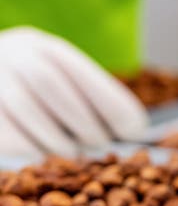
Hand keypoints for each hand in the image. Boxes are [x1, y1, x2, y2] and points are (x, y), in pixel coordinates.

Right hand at [0, 27, 146, 156]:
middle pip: (48, 83)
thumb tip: (136, 130)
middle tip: (101, 146)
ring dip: (56, 139)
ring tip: (73, 154)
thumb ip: (98, 103)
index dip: (110, 103)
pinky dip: (31, 149)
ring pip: (24, 106)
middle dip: (83, 121)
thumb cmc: (42, 100)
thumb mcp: (68, 89)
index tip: (135, 131)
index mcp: (44, 48)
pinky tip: (45, 158)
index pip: (80, 71)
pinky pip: (6, 132)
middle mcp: (13, 55)